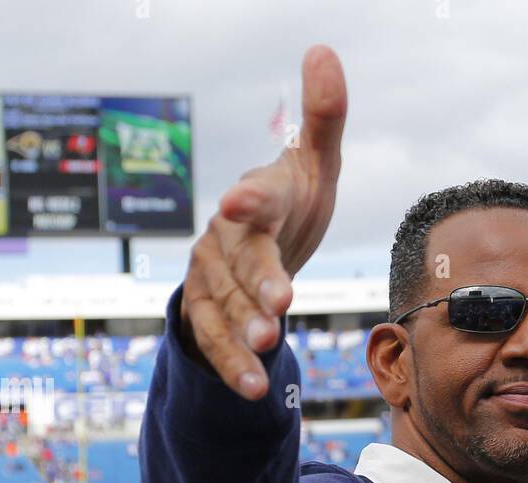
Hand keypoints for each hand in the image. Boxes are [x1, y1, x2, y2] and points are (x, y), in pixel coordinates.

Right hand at [179, 44, 346, 398]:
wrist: (257, 243)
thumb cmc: (292, 200)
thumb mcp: (315, 165)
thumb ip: (322, 118)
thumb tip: (323, 50)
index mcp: (259, 199)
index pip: (257, 198)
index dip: (250, 200)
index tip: (241, 203)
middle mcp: (227, 238)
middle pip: (241, 262)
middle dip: (257, 283)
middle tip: (279, 308)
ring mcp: (211, 277)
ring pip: (223, 305)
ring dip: (241, 331)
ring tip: (265, 353)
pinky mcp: (204, 312)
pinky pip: (214, 340)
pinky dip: (231, 364)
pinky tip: (253, 388)